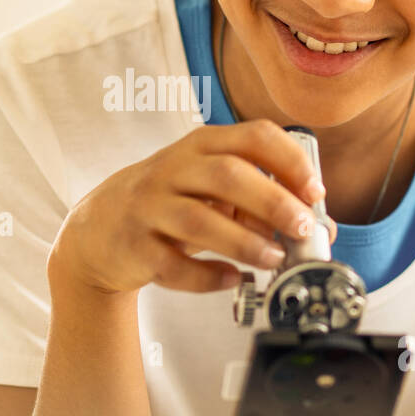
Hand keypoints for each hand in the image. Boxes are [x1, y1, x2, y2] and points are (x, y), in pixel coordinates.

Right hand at [49, 119, 327, 296]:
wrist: (98, 231)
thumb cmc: (167, 204)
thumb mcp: (208, 188)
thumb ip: (257, 201)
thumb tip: (316, 226)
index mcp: (200, 146)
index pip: (253, 136)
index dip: (290, 161)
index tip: (315, 191)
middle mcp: (172, 169)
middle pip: (228, 175)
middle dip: (274, 202)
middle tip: (304, 229)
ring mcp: (148, 207)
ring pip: (200, 220)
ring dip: (245, 242)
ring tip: (274, 259)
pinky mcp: (134, 246)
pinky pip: (173, 265)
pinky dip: (207, 277)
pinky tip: (231, 280)